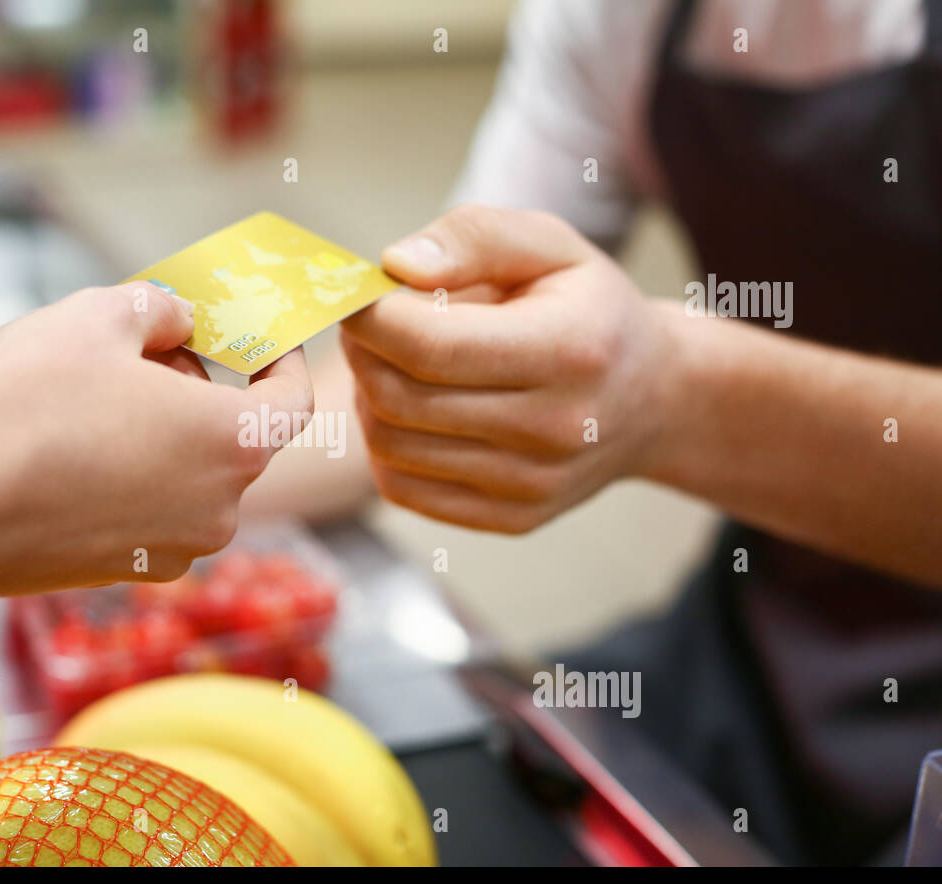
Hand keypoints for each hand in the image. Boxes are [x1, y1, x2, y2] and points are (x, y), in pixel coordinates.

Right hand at [0, 281, 313, 648]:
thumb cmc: (27, 406)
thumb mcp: (97, 316)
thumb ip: (160, 308)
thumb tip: (177, 320)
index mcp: (232, 444)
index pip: (292, 401)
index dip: (282, 363)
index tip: (259, 341)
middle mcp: (219, 509)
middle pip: (235, 437)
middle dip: (201, 390)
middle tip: (145, 352)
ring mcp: (174, 550)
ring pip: (190, 476)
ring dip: (164, 435)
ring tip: (95, 400)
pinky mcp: (126, 573)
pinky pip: (151, 513)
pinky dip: (132, 479)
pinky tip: (73, 452)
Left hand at [342, 204, 679, 532]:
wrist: (653, 399)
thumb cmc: (587, 309)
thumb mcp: (551, 246)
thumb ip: (474, 237)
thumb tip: (396, 264)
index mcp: (569, 350)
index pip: (432, 346)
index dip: (371, 318)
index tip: (358, 294)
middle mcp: (554, 429)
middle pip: (400, 398)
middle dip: (362, 353)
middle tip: (368, 324)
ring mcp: (532, 484)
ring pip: (390, 446)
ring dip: (368, 398)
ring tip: (393, 363)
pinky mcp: (510, 518)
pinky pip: (402, 488)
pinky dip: (386, 445)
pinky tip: (411, 409)